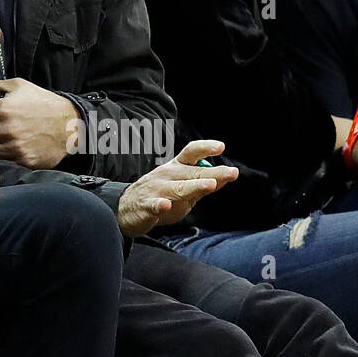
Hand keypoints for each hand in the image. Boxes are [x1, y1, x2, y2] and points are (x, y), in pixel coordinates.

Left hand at [0, 78, 77, 167]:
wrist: (70, 125)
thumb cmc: (46, 104)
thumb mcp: (23, 86)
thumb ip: (0, 85)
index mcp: (2, 109)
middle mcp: (6, 130)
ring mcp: (14, 147)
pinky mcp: (23, 160)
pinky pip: (4, 160)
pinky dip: (4, 155)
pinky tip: (10, 148)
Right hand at [117, 140, 237, 237]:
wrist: (126, 209)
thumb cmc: (159, 196)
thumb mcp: (183, 188)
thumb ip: (202, 182)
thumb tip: (228, 176)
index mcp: (176, 168)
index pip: (191, 153)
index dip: (206, 148)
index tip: (221, 147)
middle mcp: (167, 175)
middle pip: (192, 172)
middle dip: (213, 173)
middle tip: (231, 173)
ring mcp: (156, 190)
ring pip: (177, 188)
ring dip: (194, 186)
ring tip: (210, 185)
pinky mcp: (146, 206)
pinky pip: (154, 205)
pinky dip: (159, 205)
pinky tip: (166, 205)